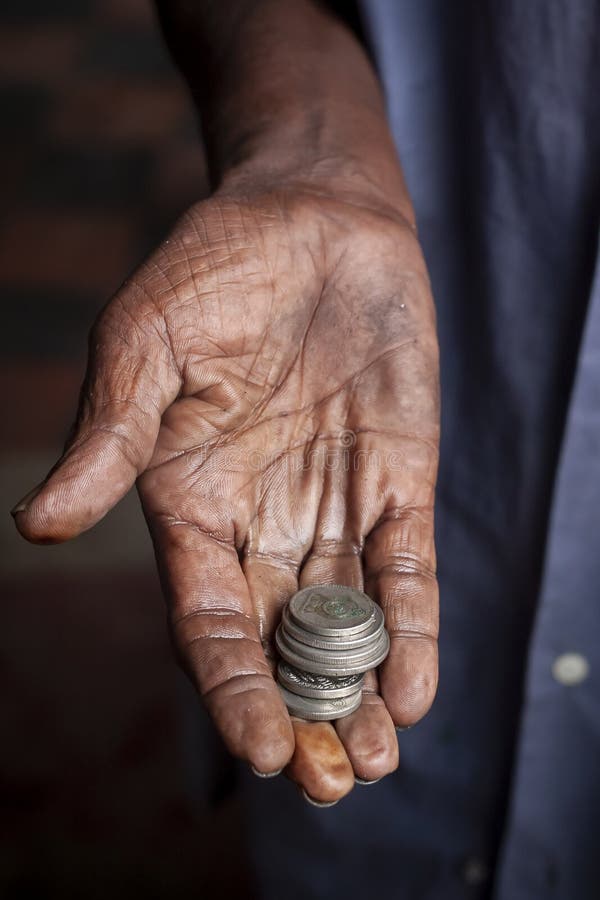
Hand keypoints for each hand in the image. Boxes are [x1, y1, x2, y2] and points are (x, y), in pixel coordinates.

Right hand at [12, 183, 438, 803]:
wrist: (309, 214)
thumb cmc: (212, 269)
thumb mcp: (143, 343)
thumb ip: (109, 436)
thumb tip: (37, 524)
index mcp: (190, 502)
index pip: (206, 617)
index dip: (230, 685)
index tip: (259, 750)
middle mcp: (263, 518)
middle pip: (278, 640)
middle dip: (302, 713)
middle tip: (328, 785)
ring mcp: (334, 501)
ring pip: (346, 620)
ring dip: (360, 692)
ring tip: (373, 762)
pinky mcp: (399, 475)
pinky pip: (405, 565)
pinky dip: (411, 625)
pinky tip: (414, 687)